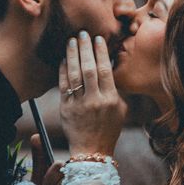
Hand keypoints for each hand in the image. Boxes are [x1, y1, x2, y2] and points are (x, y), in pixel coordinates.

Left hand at [59, 32, 126, 156]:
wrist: (92, 151)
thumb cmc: (109, 129)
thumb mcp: (120, 110)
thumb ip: (115, 90)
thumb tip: (110, 68)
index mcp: (110, 100)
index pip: (105, 70)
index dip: (101, 52)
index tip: (98, 39)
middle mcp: (94, 101)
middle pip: (89, 69)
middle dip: (85, 48)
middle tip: (83, 33)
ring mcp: (78, 105)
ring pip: (74, 75)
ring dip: (72, 55)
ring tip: (72, 40)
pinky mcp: (66, 109)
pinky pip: (63, 85)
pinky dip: (63, 70)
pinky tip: (64, 59)